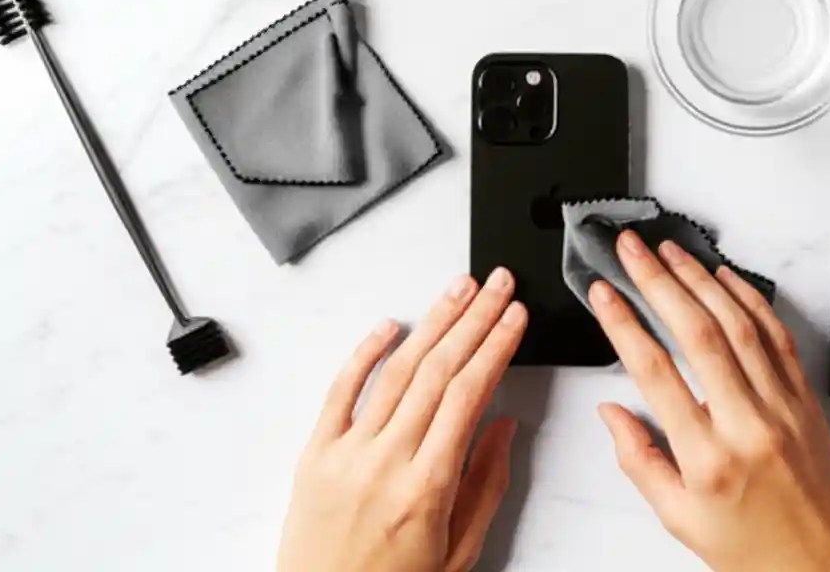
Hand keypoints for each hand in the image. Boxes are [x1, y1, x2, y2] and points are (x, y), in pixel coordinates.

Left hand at [278, 268, 525, 571]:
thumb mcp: (459, 551)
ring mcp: (346, 454)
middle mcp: (385, 462)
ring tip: (458, 290)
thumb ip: (485, 485)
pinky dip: (365, 352)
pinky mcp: (314, 454)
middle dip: (474, 319)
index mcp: (427, 488)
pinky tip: (391, 325)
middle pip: (438, 371)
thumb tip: (502, 425)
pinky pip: (341, 390)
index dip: (495, 347)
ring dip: (432, 323)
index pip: (468, 395)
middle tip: (496, 284)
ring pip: (396, 371)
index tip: (514, 317)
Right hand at [590, 232, 829, 571]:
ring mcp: (783, 406)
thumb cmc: (754, 552)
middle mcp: (747, 423)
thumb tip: (609, 412)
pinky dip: (750, 300)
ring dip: (700, 279)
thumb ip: (639, 461)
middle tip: (631, 249)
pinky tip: (725, 277)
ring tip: (669, 250)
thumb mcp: (679, 519)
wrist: (828, 568)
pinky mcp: (806, 400)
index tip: (603, 292)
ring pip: (739, 324)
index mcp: (708, 458)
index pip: (655, 372)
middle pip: (696, 332)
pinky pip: (778, 337)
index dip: (623, 323)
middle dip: (658, 281)